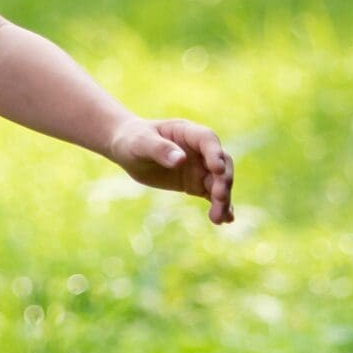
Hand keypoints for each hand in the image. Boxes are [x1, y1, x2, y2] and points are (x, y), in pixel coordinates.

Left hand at [108, 117, 235, 224]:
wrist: (127, 151)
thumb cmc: (132, 140)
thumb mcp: (141, 143)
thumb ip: (160, 149)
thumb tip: (180, 160)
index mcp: (187, 132)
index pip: (207, 139)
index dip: (215, 153)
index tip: (217, 169)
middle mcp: (199, 149)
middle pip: (221, 163)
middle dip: (223, 181)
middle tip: (220, 198)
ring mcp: (200, 167)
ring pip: (219, 182)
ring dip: (223, 199)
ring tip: (219, 218)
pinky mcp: (196, 183)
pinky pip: (212, 194)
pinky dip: (220, 206)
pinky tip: (226, 219)